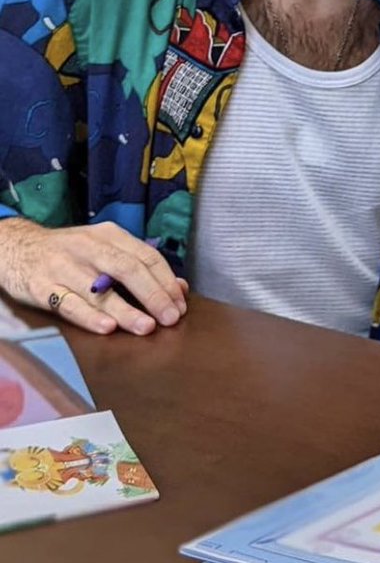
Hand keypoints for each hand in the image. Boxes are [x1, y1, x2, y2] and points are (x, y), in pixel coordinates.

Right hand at [0, 219, 187, 335]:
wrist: (16, 246)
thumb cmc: (72, 253)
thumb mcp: (105, 249)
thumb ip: (140, 266)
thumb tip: (180, 289)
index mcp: (109, 235)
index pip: (146, 256)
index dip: (166, 281)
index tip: (180, 304)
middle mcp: (87, 247)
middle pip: (127, 269)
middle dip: (153, 294)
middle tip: (170, 318)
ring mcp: (62, 266)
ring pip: (99, 290)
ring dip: (126, 310)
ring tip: (146, 327)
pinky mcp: (40, 285)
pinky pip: (67, 303)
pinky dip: (89, 316)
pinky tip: (107, 327)